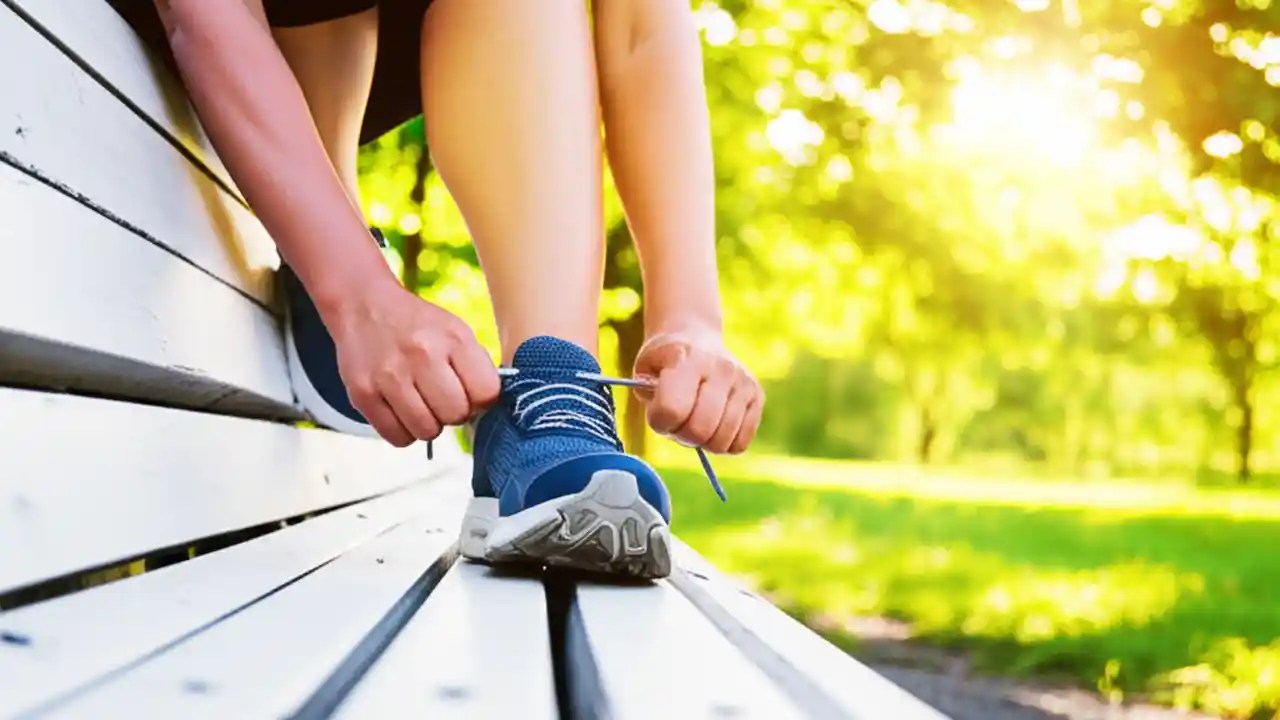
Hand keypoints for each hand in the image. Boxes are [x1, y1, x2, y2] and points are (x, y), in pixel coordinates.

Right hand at [325, 280, 499, 446]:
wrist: (362, 305)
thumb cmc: (416, 324)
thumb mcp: (454, 331)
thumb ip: (474, 366)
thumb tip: (487, 407)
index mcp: (453, 338)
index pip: (486, 392)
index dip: (481, 400)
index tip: (470, 394)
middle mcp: (422, 355)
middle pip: (456, 415)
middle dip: (453, 413)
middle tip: (442, 400)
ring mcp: (390, 376)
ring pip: (426, 431)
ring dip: (428, 424)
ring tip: (420, 404)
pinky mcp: (363, 393)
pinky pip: (397, 437)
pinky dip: (402, 431)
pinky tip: (401, 411)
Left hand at [633, 328, 763, 453]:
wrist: (697, 339)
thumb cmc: (665, 362)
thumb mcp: (645, 371)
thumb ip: (650, 397)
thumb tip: (670, 419)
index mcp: (687, 360)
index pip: (671, 410)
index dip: (659, 421)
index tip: (657, 411)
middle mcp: (722, 369)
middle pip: (699, 430)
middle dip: (682, 435)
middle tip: (677, 421)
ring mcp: (744, 383)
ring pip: (721, 441)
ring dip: (702, 441)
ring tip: (695, 420)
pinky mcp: (758, 396)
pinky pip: (740, 443)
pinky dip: (723, 444)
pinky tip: (714, 425)